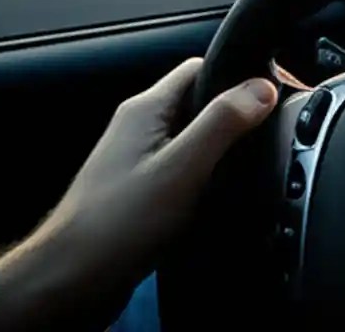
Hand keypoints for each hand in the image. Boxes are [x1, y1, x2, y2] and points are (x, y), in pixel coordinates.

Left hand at [0, 58, 277, 331]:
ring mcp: (136, 157)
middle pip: (199, 102)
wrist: (74, 275)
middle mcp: (138, 126)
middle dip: (233, 116)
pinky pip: (181, 165)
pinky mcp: (138, 186)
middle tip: (259, 139)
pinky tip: (212, 196)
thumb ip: (223, 123)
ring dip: (218, 149)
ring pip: (191, 136)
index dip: (239, 77)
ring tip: (236, 170)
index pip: (201, 68)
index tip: (271, 97)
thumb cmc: (118, 223)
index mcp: (146, 109)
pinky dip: (203, 174)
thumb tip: (261, 87)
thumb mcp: (182, 167)